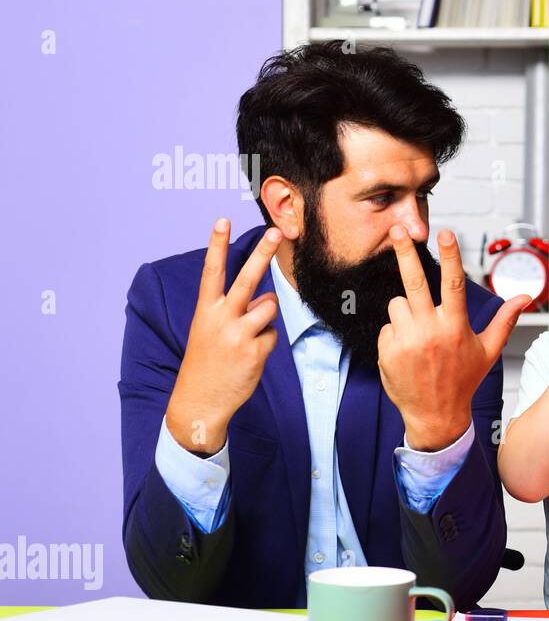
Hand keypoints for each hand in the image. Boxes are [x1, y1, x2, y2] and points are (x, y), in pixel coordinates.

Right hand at [166, 219, 281, 453]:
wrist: (198, 401)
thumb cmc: (207, 362)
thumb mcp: (211, 331)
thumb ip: (237, 310)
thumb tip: (268, 299)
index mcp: (205, 310)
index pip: (213, 271)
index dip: (217, 244)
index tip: (223, 219)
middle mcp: (220, 318)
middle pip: (247, 279)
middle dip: (263, 253)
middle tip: (277, 232)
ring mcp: (238, 335)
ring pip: (270, 308)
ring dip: (265, 320)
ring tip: (246, 339)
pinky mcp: (255, 351)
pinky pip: (274, 335)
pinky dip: (266, 343)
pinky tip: (250, 357)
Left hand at [378, 226, 531, 451]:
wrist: (435, 415)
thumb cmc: (463, 381)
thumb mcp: (488, 350)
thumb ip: (505, 320)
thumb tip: (524, 297)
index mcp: (456, 327)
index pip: (453, 283)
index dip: (449, 255)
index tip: (444, 233)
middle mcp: (430, 331)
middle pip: (414, 281)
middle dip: (404, 251)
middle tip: (397, 229)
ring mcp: (407, 340)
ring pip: (398, 304)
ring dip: (406, 312)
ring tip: (419, 337)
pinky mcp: (388, 350)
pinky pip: (388, 326)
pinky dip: (396, 334)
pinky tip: (407, 352)